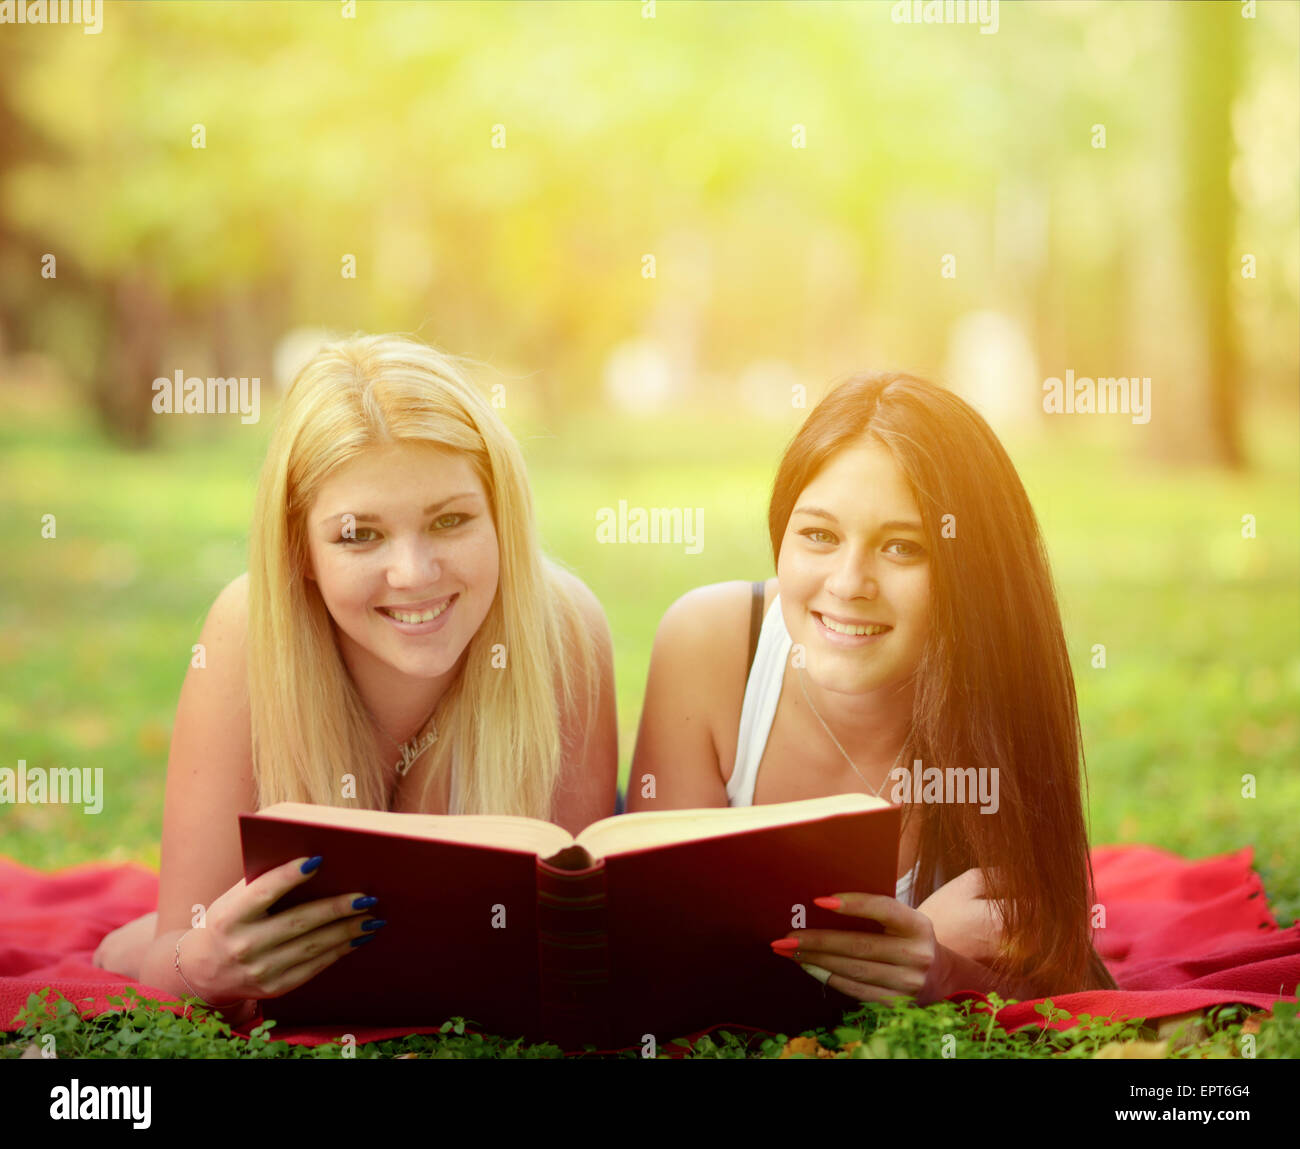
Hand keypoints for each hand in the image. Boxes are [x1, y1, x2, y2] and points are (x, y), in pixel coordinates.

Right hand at [175, 856, 381, 1006]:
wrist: (204, 971)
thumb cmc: (228, 922)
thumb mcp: (233, 900)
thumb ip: (263, 882)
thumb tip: (312, 861)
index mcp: (229, 917)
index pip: (262, 893)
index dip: (288, 876)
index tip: (318, 860)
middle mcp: (243, 945)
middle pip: (297, 922)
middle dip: (336, 909)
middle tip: (366, 896)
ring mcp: (259, 971)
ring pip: (311, 946)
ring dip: (346, 931)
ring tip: (372, 917)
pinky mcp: (274, 987)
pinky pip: (313, 967)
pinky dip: (338, 951)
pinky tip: (357, 938)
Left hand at [770, 893, 951, 1005]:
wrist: (939, 977)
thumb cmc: (907, 939)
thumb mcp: (902, 921)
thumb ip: (874, 912)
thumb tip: (822, 904)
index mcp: (919, 926)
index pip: (884, 909)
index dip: (853, 904)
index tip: (819, 901)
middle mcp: (917, 956)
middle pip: (859, 946)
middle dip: (817, 940)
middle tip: (786, 935)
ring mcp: (907, 984)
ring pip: (853, 970)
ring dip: (816, 960)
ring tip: (790, 950)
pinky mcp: (896, 1004)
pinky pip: (854, 989)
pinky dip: (827, 977)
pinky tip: (809, 966)